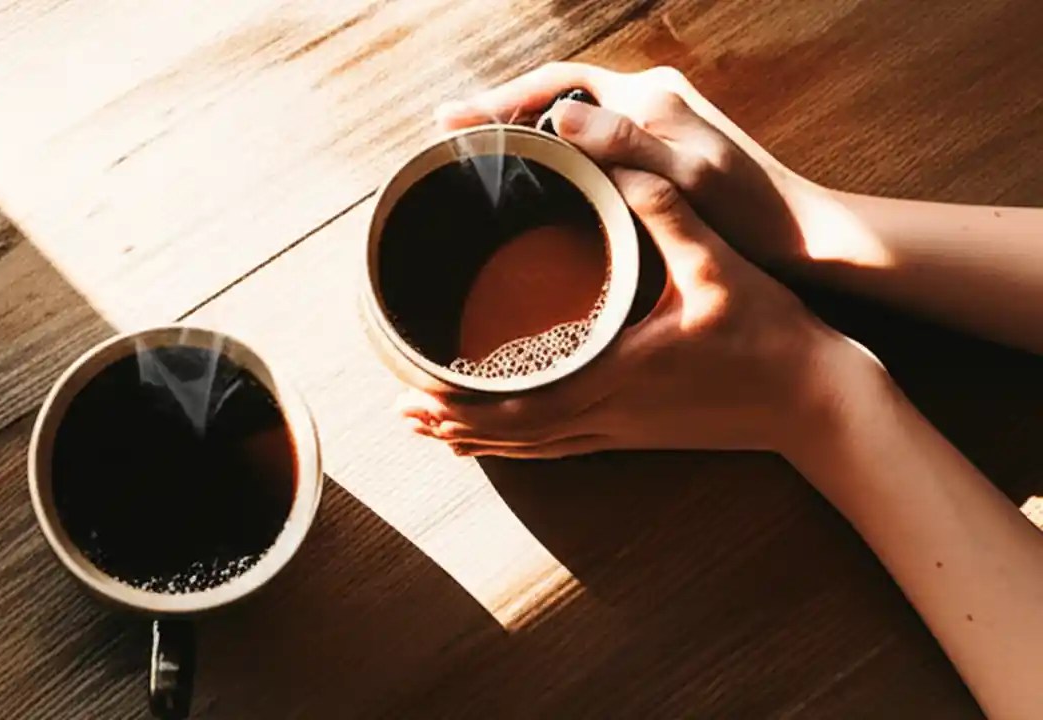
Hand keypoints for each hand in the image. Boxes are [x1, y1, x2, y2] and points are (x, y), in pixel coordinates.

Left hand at [399, 165, 877, 458]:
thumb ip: (666, 210)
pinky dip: (525, 448)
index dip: (464, 405)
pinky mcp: (639, 434)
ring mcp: (623, 430)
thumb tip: (616, 161)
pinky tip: (507, 445)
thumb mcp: (717, 265)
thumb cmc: (770, 335)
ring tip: (434, 435)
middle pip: (514, 434)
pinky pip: (566, 448)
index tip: (418, 393)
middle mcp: (611, 413)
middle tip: (402, 413)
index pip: (521, 402)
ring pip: (536, 448)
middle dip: (454, 426)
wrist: (818, 400)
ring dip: (482, 443)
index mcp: (618, 374)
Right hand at [436, 62, 823, 269]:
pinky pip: (590, 140)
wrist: (800, 235)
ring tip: (480, 151)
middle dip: (504, 108)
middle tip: (452, 133)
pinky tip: (535, 176)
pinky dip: (554, 150)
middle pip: (558, 92)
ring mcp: (654, 125)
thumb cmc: (749, 211)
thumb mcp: (687, 177)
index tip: (452, 118)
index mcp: (649, 96)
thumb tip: (560, 117)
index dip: (501, 98)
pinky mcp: (659, 153)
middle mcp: (648, 100)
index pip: (557, 82)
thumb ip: (627, 143)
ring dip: (526, 127)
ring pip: (572, 116)